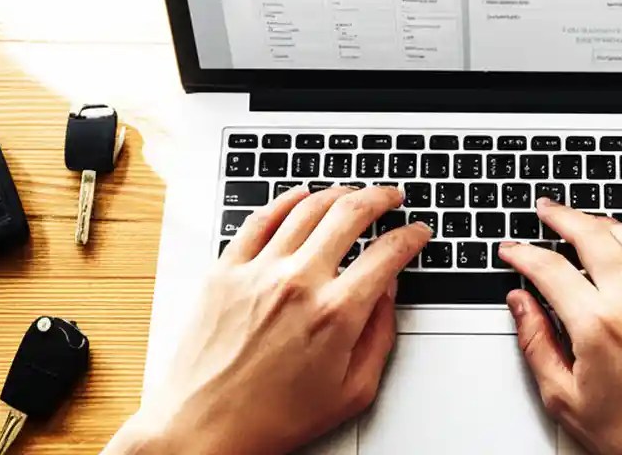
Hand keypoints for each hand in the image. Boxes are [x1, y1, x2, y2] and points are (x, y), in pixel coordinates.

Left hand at [103, 186, 430, 454]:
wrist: (204, 429)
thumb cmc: (274, 419)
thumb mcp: (352, 392)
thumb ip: (380, 337)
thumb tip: (388, 295)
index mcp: (335, 314)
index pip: (388, 253)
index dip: (411, 236)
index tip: (417, 232)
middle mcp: (298, 283)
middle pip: (350, 213)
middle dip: (380, 198)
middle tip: (391, 197)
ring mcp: (258, 272)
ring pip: (307, 208)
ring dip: (338, 193)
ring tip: (352, 193)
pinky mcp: (226, 271)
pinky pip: (259, 219)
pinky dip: (284, 200)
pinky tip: (299, 196)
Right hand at [499, 200, 621, 454]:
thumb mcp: (566, 400)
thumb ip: (537, 344)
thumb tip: (521, 305)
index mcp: (598, 326)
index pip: (549, 270)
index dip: (524, 254)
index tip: (513, 251)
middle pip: (593, 236)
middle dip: (562, 217)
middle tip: (547, 210)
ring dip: (605, 221)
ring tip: (586, 219)